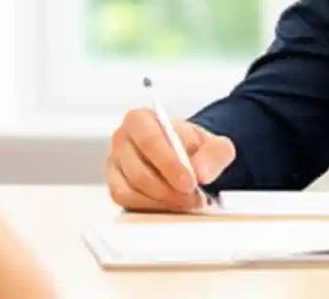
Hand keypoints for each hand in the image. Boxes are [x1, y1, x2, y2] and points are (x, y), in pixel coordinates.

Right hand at [106, 109, 235, 211]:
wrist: (183, 155)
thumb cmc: (190, 145)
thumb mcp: (212, 143)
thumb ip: (214, 154)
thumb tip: (201, 173)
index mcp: (140, 120)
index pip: (149, 141)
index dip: (169, 164)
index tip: (190, 182)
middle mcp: (122, 139)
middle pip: (139, 171)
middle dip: (168, 190)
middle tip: (192, 198)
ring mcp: (115, 164)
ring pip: (131, 190)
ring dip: (162, 201)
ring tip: (186, 202)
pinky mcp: (115, 186)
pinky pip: (127, 202)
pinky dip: (150, 207)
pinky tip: (170, 205)